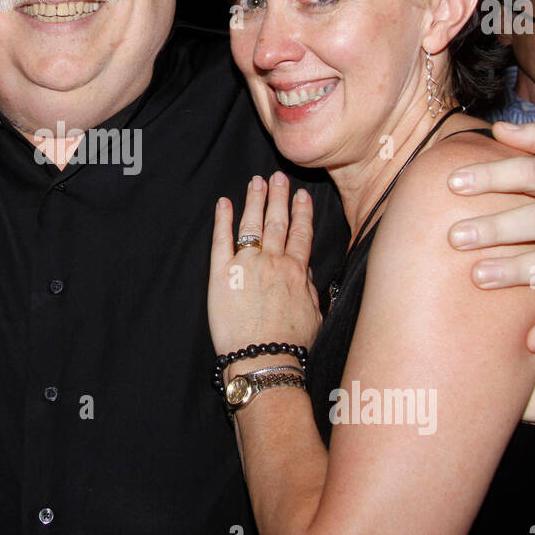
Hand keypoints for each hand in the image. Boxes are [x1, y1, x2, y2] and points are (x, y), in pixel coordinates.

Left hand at [209, 172, 321, 357]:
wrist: (264, 357)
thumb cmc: (290, 343)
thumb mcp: (313, 314)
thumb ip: (309, 287)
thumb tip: (305, 271)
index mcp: (296, 271)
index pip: (300, 234)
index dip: (301, 213)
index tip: (301, 196)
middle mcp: (273, 262)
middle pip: (277, 222)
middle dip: (278, 197)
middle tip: (278, 177)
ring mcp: (246, 265)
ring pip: (252, 225)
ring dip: (255, 200)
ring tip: (256, 182)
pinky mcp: (222, 273)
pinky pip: (221, 240)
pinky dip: (222, 220)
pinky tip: (223, 203)